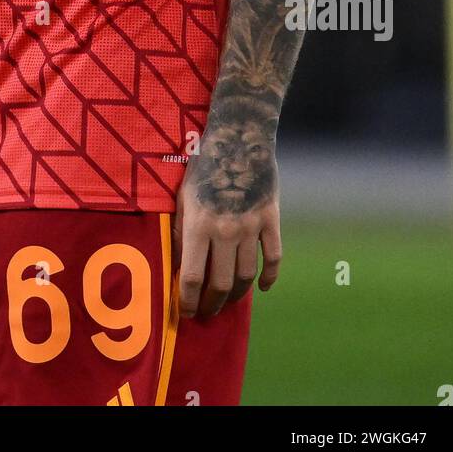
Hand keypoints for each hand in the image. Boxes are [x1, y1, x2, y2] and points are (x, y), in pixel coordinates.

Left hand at [173, 134, 281, 318]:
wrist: (239, 139)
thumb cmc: (204, 167)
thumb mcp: (183, 197)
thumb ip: (181, 232)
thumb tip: (179, 266)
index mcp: (199, 224)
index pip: (192, 277)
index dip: (187, 301)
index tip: (185, 313)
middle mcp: (225, 230)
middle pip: (220, 283)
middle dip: (211, 304)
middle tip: (206, 312)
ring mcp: (251, 226)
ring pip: (246, 275)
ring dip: (236, 295)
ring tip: (227, 302)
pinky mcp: (270, 219)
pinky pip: (273, 257)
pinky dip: (270, 277)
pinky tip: (263, 287)